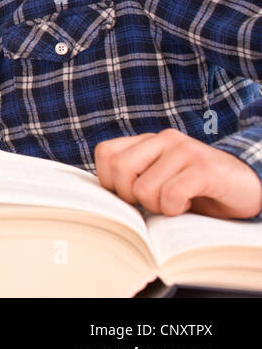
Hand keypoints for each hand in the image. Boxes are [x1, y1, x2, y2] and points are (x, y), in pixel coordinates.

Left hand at [94, 129, 261, 218]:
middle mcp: (165, 139)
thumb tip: (102, 197)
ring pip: (144, 187)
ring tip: (175, 204)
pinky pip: (171, 195)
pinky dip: (174, 209)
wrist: (248, 188)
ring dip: (157, 207)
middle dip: (130, 196)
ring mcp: (186, 151)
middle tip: (152, 203)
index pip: (105, 153)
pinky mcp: (205, 169)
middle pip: (120, 168)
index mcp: (149, 140)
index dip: (111, 181)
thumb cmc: (198, 190)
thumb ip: (133, 178)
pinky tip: (187, 206)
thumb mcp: (160, 179)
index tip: (131, 196)